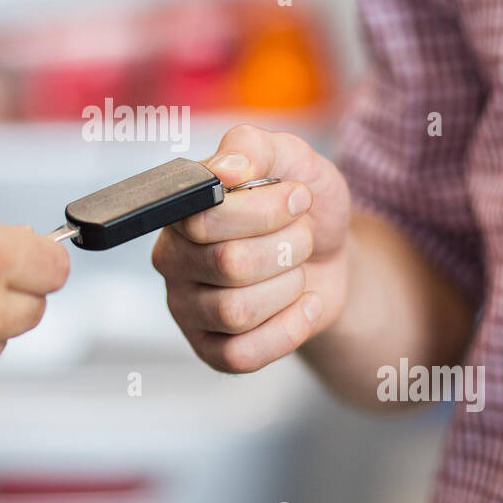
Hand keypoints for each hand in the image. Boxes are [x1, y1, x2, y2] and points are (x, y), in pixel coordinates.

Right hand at [152, 124, 350, 372]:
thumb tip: (226, 170)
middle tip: (302, 236)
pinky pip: (243, 354)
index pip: (205, 219)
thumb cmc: (302, 206)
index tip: (298, 197)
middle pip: (229, 265)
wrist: (330, 255)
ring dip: (289, 287)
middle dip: (287, 247)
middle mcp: (172, 259)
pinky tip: (303, 304)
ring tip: (298, 270)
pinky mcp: (211, 350)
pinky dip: (289, 328)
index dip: (264, 210)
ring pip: (238, 312)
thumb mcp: (290, 158)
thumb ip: (252, 147)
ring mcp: (188, 308)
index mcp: (180, 211)